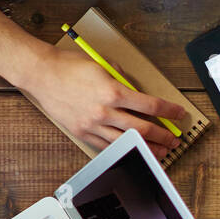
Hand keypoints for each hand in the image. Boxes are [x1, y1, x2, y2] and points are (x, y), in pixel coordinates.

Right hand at [21, 45, 185, 155]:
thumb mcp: (103, 65)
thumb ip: (123, 80)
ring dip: (147, 148)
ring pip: (126, 142)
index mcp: (113, 92)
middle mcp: (104, 111)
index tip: (178, 114)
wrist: (41, 73)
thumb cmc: (69, 66)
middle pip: (143, 129)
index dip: (169, 111)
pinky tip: (132, 150)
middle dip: (163, 136)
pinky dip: (122, 148)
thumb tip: (137, 92)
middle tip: (174, 141)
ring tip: (160, 152)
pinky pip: (107, 145)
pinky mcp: (82, 132)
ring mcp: (92, 124)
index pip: (151, 105)